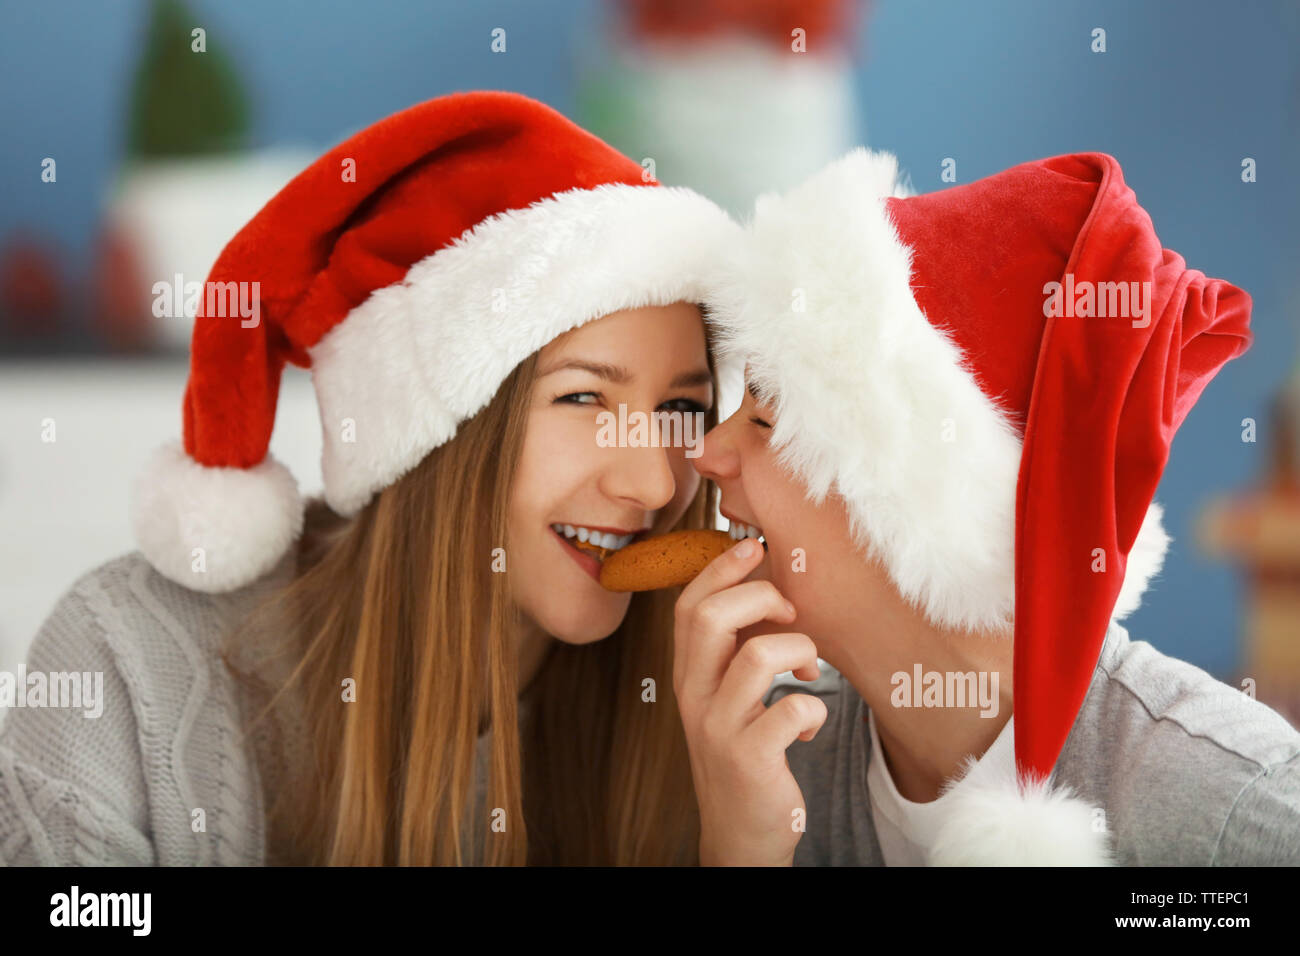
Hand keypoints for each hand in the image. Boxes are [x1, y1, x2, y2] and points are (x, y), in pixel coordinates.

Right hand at [673, 537, 826, 865]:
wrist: (741, 834)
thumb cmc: (743, 754)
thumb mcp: (727, 699)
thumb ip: (736, 653)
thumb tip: (771, 594)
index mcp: (689, 675)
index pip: (690, 605)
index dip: (721, 568)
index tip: (753, 547)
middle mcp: (695, 696)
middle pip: (712, 617)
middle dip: (762, 598)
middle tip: (792, 616)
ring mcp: (719, 728)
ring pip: (759, 656)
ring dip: (801, 652)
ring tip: (808, 673)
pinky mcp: (750, 757)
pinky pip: (793, 709)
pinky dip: (815, 710)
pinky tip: (810, 725)